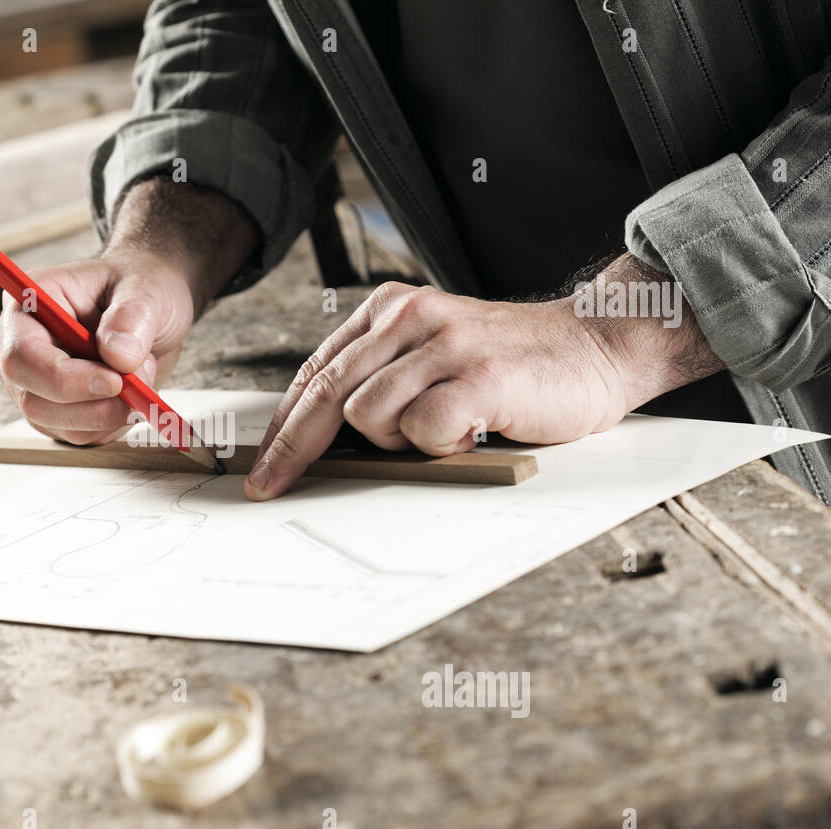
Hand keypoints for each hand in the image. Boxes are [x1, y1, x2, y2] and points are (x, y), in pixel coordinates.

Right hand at [0, 176, 257, 444]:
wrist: (151, 309)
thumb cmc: (139, 287)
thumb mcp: (146, 288)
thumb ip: (132, 317)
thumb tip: (119, 356)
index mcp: (27, 306)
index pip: (22, 356)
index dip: (64, 378)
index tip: (114, 381)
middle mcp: (19, 348)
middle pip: (33, 400)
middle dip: (93, 404)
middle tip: (139, 382)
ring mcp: (34, 385)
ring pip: (57, 425)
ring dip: (110, 412)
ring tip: (140, 374)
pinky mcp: (57, 413)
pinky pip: (80, 436)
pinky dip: (113, 423)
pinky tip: (131, 393)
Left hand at [246, 259, 722, 500]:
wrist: (598, 345)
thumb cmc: (513, 366)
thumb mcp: (432, 357)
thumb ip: (382, 379)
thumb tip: (318, 440)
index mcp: (390, 311)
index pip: (315, 374)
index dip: (283, 427)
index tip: (262, 467)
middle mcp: (410, 317)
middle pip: (323, 395)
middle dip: (293, 450)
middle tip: (270, 487)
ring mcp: (444, 343)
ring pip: (367, 416)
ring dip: (398, 442)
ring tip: (445, 430)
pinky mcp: (477, 373)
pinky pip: (421, 429)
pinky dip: (439, 445)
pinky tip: (469, 433)